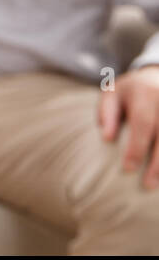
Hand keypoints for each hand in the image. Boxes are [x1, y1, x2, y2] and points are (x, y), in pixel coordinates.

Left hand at [98, 64, 158, 188]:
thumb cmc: (130, 90)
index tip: (128, 169)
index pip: (143, 123)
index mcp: (145, 93)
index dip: (136, 147)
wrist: (157, 75)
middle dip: (157, 163)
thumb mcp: (112, 94)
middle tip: (147, 185)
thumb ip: (107, 113)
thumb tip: (106, 138)